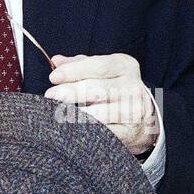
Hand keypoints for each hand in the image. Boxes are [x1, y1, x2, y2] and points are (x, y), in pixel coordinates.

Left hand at [44, 52, 158, 156]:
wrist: (141, 116)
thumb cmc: (113, 87)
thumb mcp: (100, 70)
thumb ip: (78, 64)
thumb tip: (55, 61)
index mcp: (124, 66)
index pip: (98, 66)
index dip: (74, 71)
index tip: (53, 77)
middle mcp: (132, 86)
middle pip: (98, 89)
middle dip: (71, 92)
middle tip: (51, 95)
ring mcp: (134, 110)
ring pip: (101, 112)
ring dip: (77, 113)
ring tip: (60, 112)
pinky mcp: (130, 131)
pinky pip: (105, 132)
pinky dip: (88, 130)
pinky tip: (73, 128)